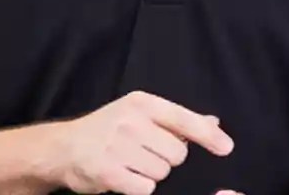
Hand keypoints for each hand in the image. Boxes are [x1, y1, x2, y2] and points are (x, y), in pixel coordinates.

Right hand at [50, 90, 233, 194]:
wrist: (62, 148)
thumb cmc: (105, 130)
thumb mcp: (138, 114)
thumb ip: (176, 120)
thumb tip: (213, 121)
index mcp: (141, 103)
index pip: (184, 119)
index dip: (208, 136)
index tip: (226, 148)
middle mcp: (130, 121)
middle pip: (177, 154)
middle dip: (166, 160)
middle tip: (142, 153)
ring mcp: (117, 145)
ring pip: (162, 173)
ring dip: (151, 175)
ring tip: (129, 164)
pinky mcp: (108, 171)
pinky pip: (145, 188)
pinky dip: (137, 188)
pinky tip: (122, 177)